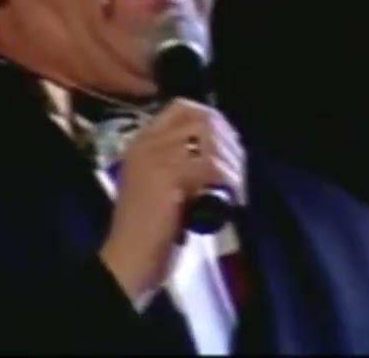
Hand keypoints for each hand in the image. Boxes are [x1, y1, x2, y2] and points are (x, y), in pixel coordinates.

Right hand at [97, 99, 245, 304]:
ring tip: (238, 187)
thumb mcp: (161, 186)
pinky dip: (228, 181)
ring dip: (232, 164)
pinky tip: (233, 197)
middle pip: (201, 121)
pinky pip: (209, 167)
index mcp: (141, 141)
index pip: (182, 108)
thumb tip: (221, 150)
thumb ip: (180, 163)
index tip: (231, 143)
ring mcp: (154, 158)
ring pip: (209, 143)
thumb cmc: (148, 230)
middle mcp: (145, 143)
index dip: (214, 120)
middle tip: (240, 170)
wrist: (128, 260)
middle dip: (229, 143)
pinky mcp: (166, 177)